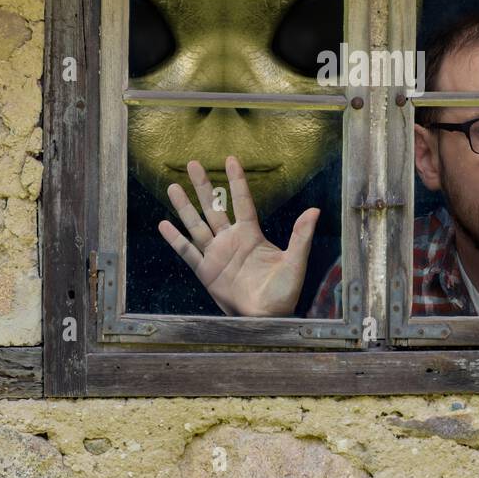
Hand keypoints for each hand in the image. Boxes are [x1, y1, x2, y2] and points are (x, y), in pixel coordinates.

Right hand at [157, 155, 319, 316]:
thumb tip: (315, 211)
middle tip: (193, 163)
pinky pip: (187, 252)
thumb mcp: (295, 261)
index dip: (236, 181)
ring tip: (173, 187)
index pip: (242, 202)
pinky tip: (163, 224)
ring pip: (197, 224)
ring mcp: (216, 255)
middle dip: (203, 186)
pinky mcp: (206, 272)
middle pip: (214, 207)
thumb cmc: (283, 292)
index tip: (230, 160)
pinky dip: (175, 239)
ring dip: (184, 206)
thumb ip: (301, 236)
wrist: (267, 317)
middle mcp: (231, 241)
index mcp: (251, 235)